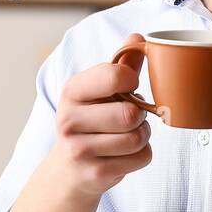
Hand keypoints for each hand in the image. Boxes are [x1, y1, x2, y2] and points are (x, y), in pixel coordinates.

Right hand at [50, 34, 154, 200]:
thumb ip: (121, 65)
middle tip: (129, 118)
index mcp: (72, 91)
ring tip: (127, 135)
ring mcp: (79, 149)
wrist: (69, 170)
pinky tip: (124, 154)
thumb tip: (138, 37)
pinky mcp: (95, 173)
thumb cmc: (91, 122)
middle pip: (130, 113)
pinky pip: (142, 158)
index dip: (132, 81)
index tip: (128, 87)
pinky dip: (142, 155)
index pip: (115, 76)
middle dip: (139, 116)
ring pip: (138, 137)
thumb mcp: (99, 91)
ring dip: (143, 136)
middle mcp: (69, 119)